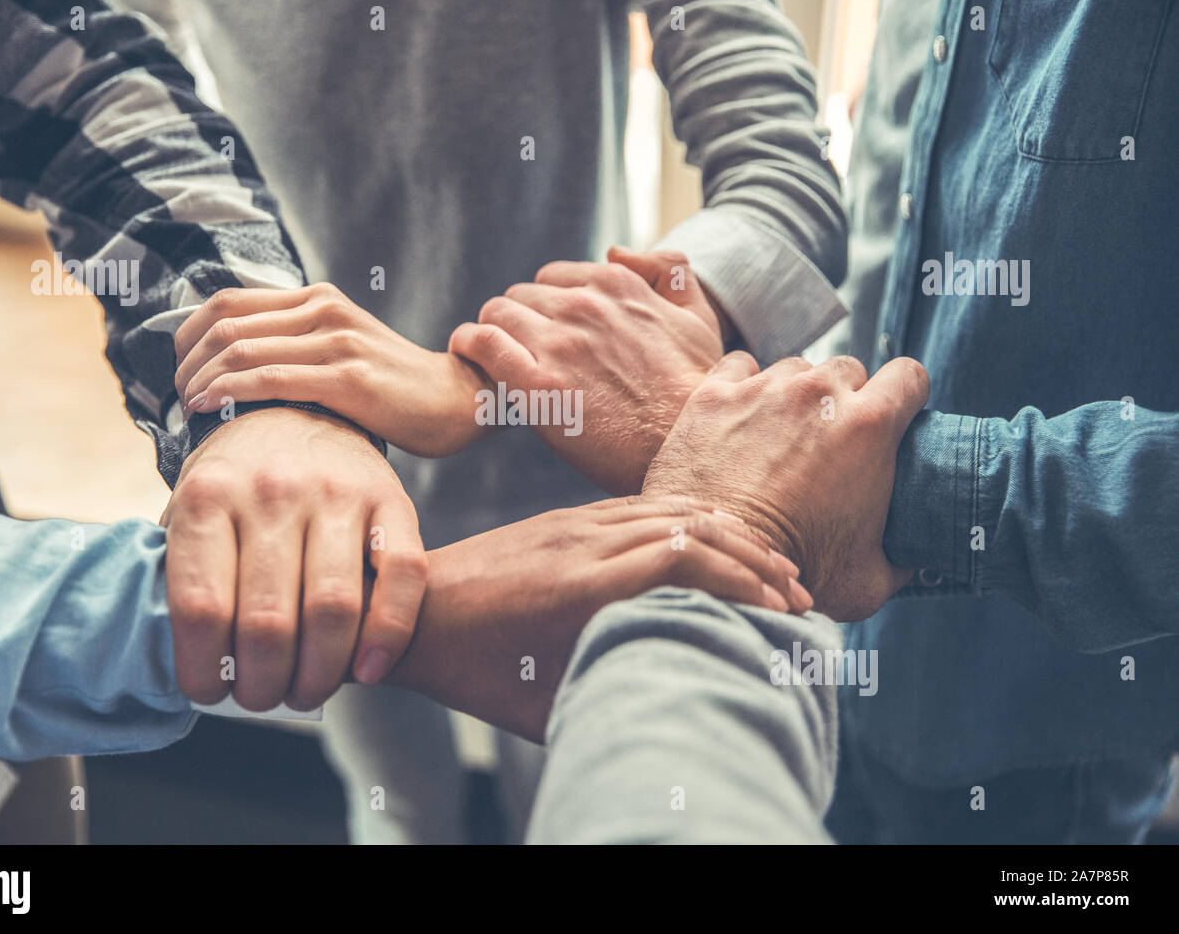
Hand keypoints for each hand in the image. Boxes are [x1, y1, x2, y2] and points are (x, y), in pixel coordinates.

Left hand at [163, 407, 426, 711]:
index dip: (203, 670)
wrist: (295, 412)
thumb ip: (184, 573)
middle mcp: (273, 488)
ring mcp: (338, 492)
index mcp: (210, 494)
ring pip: (334, 609)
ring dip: (320, 674)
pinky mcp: (392, 498)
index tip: (208, 693)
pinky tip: (368, 670)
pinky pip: (403, 576)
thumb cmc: (237, 483)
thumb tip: (186, 662)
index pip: (201, 608)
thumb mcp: (189, 508)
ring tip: (306, 692)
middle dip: (263, 684)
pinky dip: (389, 635)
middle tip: (261, 698)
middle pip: (269, 622)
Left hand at [174, 285, 493, 456]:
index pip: (227, 302)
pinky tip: (208, 409)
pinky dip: (229, 392)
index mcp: (319, 298)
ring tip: (187, 405)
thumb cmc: (397, 388)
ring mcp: (337, 341)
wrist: (460, 400)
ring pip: (241, 349)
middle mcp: (324, 310)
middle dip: (187, 361)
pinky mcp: (349, 378)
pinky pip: (270, 378)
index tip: (180, 369)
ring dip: (201, 379)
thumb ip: (300, 346)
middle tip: (177, 394)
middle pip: (225, 324)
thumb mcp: (345, 350)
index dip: (188, 334)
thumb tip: (238, 367)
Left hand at [387, 496, 812, 740]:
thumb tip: (672, 700)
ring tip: (775, 568)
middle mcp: (581, 543)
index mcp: (577, 588)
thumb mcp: (538, 704)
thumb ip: (605, 692)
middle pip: (690, 530)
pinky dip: (694, 519)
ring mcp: (574, 522)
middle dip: (753, 561)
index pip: (681, 559)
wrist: (411, 608)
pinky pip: (644, 504)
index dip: (741, 582)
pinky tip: (721, 538)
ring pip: (672, 510)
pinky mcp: (568, 516)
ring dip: (731, 536)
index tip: (780, 612)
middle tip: (797, 594)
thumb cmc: (473, 668)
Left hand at [449, 248, 726, 494]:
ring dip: (492, 334)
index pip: (553, 278)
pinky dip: (469, 344)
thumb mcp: (699, 317)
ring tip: (496, 361)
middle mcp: (584, 306)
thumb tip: (615, 252)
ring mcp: (559, 343)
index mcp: (617, 285)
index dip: (546, 307)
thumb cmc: (696, 390)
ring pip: (496, 314)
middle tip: (522, 355)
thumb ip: (667, 272)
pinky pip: (481, 342)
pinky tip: (469, 355)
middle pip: (521, 296)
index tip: (546, 333)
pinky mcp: (538, 385)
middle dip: (519, 322)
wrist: (687, 446)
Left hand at [643, 353, 930, 620]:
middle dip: (845, 397)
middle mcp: (818, 394)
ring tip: (779, 435)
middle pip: (848, 370)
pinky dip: (743, 384)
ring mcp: (763, 389)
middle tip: (829, 438)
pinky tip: (740, 416)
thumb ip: (902, 558)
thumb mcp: (872, 579)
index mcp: (869, 426)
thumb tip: (913, 554)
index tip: (893, 416)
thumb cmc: (798, 576)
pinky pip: (740, 366)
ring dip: (794, 394)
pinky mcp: (714, 395)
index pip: (909, 375)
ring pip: (794, 369)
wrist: (719, 567)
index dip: (905, 394)